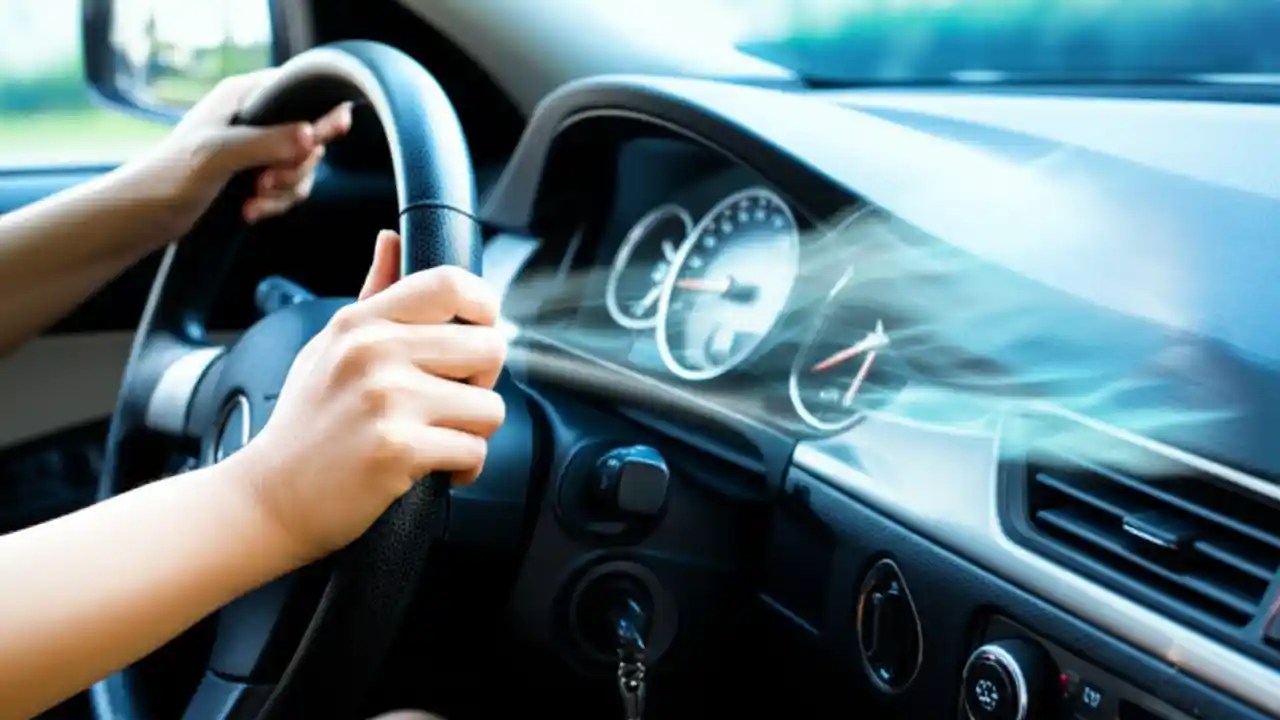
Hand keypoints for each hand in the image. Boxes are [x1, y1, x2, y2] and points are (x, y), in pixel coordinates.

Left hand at [138, 69, 352, 238]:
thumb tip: (312, 135)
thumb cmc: (168, 176)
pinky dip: (276, 204)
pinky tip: (251, 213)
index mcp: (243, 96)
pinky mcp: (255, 177)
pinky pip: (288, 190)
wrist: (142, 216)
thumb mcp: (218, 154)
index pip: (298, 91)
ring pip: (301, 168)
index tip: (329, 133)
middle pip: (308, 138)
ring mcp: (256, 149)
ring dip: (285, 191)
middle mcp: (254, 118)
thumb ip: (266, 142)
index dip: (320, 113)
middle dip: (295, 168)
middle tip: (267, 182)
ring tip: (255, 202)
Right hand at [233, 231, 506, 561]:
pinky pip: (474, 451)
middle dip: (484, 382)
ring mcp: (386, 399)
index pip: (453, 284)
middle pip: (490, 346)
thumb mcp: (330, 345)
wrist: (270, 498)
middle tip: (453, 403)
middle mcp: (375, 351)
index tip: (478, 337)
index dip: (485, 310)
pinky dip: (463, 468)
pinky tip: (434, 469)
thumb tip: (391, 240)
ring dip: (473, 432)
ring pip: (490, 406)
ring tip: (437, 439)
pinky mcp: (398, 448)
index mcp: (363, 322)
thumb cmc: (306, 424)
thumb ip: (374, 294)